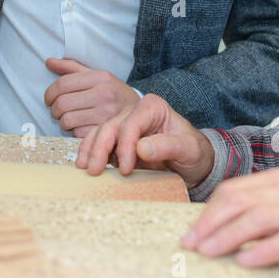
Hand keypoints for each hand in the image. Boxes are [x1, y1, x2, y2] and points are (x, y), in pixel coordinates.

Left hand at [43, 58, 139, 136]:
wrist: (141, 113)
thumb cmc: (113, 93)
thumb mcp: (97, 76)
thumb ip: (72, 68)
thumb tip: (49, 61)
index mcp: (100, 77)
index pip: (63, 84)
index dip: (49, 93)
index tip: (49, 99)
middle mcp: (104, 94)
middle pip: (62, 103)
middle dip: (54, 109)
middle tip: (58, 111)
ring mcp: (107, 114)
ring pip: (67, 120)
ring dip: (63, 122)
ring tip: (69, 119)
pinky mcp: (107, 131)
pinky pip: (78, 134)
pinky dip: (75, 132)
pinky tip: (81, 127)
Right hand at [75, 92, 213, 186]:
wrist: (192, 163)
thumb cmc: (194, 152)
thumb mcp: (189, 149)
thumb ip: (168, 146)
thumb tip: (141, 148)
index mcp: (153, 107)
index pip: (131, 123)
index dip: (125, 145)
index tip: (126, 168)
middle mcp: (135, 112)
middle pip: (111, 126)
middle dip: (100, 148)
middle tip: (95, 170)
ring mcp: (124, 125)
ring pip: (100, 132)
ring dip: (90, 150)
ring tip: (85, 169)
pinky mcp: (118, 139)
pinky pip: (98, 142)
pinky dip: (90, 152)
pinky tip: (85, 164)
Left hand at [181, 168, 278, 277]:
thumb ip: (251, 217)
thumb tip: (206, 233)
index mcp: (278, 182)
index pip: (232, 190)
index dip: (207, 213)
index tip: (189, 235)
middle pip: (241, 201)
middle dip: (211, 223)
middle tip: (191, 246)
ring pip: (260, 217)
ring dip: (230, 236)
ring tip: (209, 253)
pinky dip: (263, 251)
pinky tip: (244, 262)